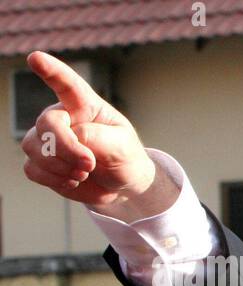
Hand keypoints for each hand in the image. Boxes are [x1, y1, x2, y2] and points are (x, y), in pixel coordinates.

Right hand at [20, 52, 174, 215]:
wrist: (121, 183)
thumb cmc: (124, 157)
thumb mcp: (122, 146)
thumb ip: (97, 138)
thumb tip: (72, 137)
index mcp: (84, 106)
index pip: (66, 83)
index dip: (51, 70)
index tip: (36, 58)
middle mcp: (62, 117)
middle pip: (47, 124)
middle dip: (67, 148)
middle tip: (90, 165)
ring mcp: (47, 138)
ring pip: (34, 147)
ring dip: (60, 167)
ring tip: (84, 173)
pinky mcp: (41, 162)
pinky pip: (33, 169)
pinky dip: (53, 179)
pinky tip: (72, 181)